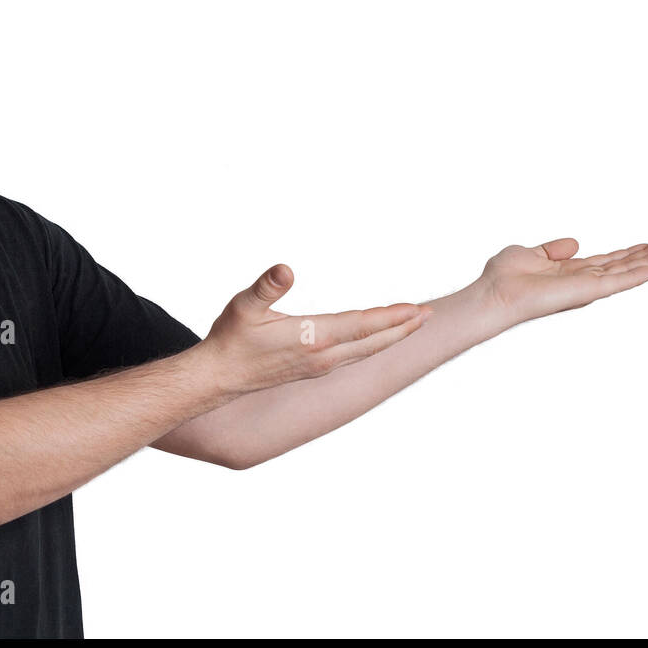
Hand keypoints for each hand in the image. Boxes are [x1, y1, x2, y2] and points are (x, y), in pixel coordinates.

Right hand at [199, 264, 429, 396]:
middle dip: (403, 328)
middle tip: (430, 314)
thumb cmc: (229, 340)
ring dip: (391, 338)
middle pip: (374, 343)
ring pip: (366, 352)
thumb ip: (266, 287)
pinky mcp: (312, 370)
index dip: (391, 317)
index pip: (362, 326)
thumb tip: (285, 269)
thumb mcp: (243, 306)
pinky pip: (354, 357)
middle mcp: (322, 357)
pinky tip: (375, 340)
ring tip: (411, 324)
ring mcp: (319, 367)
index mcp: (312, 338)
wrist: (217, 378)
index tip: (417, 308)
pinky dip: (373, 346)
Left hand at [475, 237, 647, 325]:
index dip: (628, 252)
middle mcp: (580, 280)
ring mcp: (585, 286)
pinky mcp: (585, 291)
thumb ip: (553, 248)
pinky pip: (617, 283)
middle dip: (646, 255)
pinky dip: (637, 275)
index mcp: (569, 271)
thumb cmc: (502, 277)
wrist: (494, 293)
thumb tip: (574, 243)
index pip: (606, 261)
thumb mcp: (529, 253)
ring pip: (624, 273)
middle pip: (621, 266)